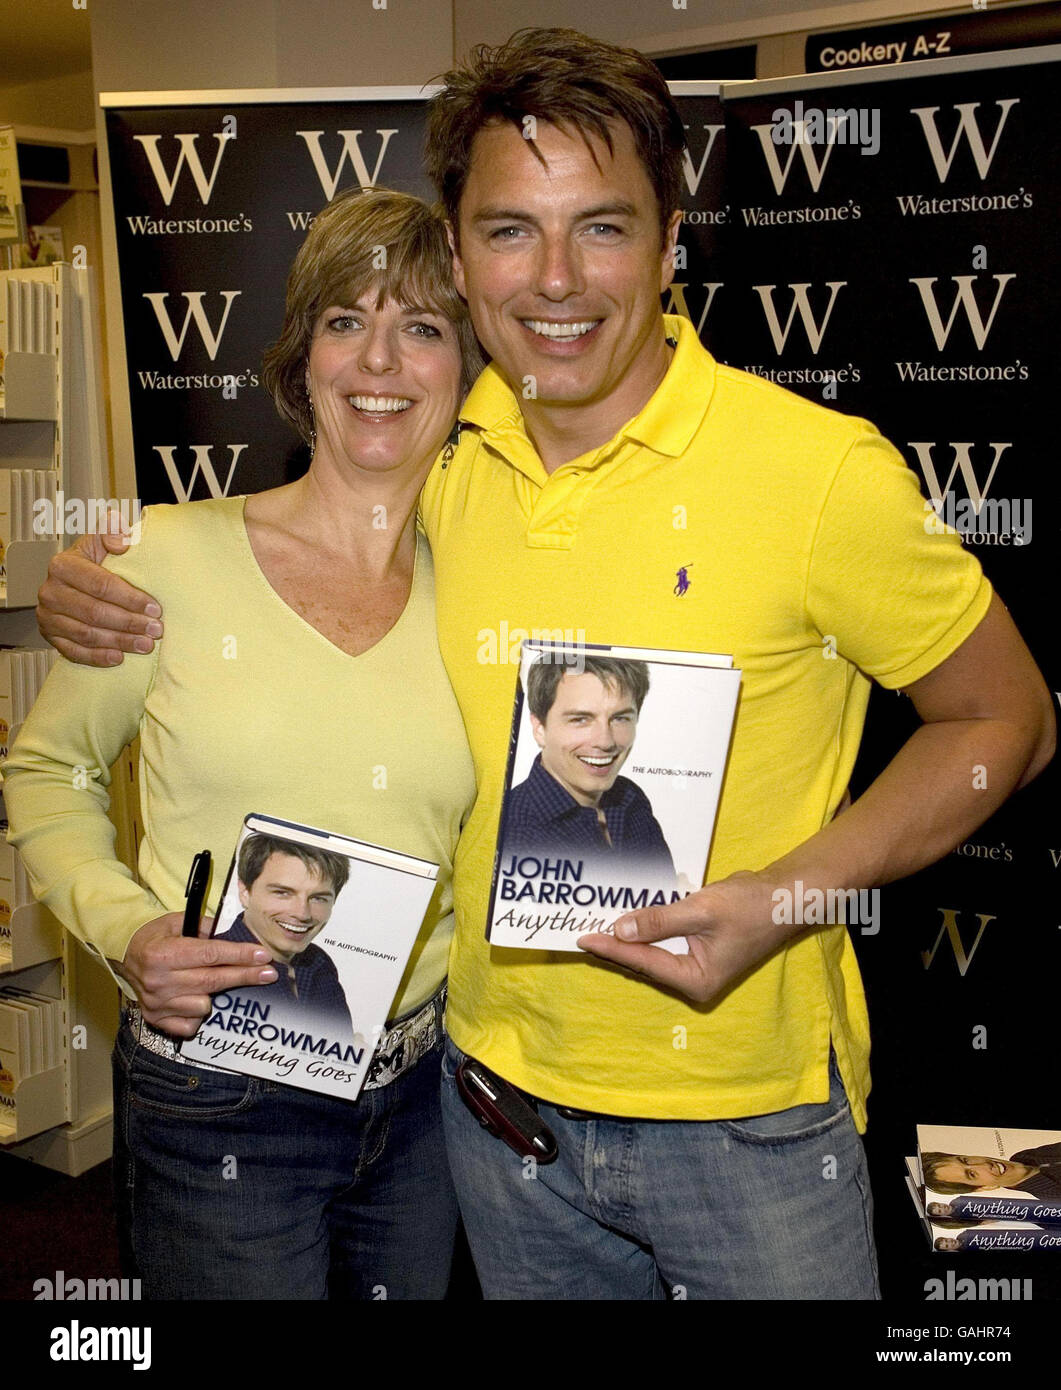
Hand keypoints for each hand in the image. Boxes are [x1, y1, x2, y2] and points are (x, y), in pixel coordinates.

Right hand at [37, 522, 162, 666]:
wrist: (76, 580)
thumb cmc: (95, 561)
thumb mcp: (103, 540)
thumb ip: (113, 530)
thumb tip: (122, 542)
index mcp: (63, 565)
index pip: (101, 585)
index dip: (130, 598)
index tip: (155, 607)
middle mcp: (50, 591)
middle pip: (95, 612)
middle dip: (129, 623)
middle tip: (156, 630)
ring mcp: (48, 616)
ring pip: (86, 634)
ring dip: (119, 642)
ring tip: (145, 644)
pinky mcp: (50, 635)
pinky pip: (73, 651)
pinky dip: (97, 657)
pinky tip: (119, 657)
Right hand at [118, 913, 278, 1037]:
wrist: (125, 955)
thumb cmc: (156, 936)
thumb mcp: (176, 921)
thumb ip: (205, 927)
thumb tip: (235, 935)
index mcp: (163, 953)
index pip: (210, 955)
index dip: (239, 956)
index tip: (263, 956)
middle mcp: (159, 981)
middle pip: (212, 981)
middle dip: (245, 976)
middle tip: (269, 973)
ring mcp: (156, 1003)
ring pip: (203, 1006)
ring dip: (215, 996)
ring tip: (212, 982)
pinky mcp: (155, 1019)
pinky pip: (190, 1024)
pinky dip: (198, 1014)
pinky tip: (196, 1000)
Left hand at [576, 870, 797, 1003]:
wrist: (785, 896)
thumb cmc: (750, 906)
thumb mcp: (701, 911)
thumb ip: (659, 921)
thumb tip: (620, 929)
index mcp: (696, 980)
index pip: (643, 962)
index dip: (611, 948)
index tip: (583, 938)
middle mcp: (694, 979)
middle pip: (643, 963)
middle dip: (613, 947)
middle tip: (580, 932)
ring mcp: (697, 966)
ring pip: (651, 953)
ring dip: (626, 939)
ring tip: (594, 927)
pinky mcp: (698, 950)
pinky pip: (663, 942)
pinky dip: (644, 931)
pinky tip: (624, 919)